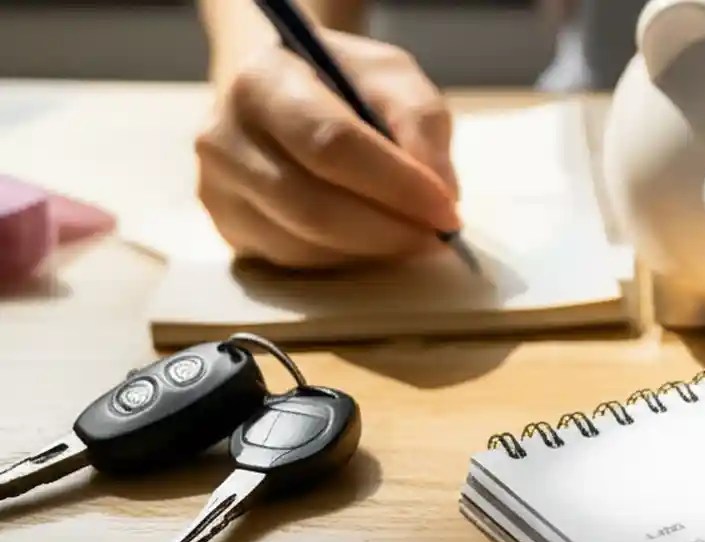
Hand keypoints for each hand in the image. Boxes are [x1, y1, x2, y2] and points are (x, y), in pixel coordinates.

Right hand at [196, 30, 460, 268]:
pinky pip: (296, 262)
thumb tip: (441, 191)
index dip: (395, 185)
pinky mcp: (229, 231)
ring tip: (414, 233)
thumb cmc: (341, 81)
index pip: (330, 144)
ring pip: (305, 245)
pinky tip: (374, 238)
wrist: (280, 91)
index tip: (447, 209)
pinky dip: (347, 259)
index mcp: (261, 81)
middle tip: (439, 236)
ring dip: (373, 250)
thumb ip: (421, 122)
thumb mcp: (391, 76)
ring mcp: (218, 191)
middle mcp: (224, 139)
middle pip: (313, 207)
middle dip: (389, 230)